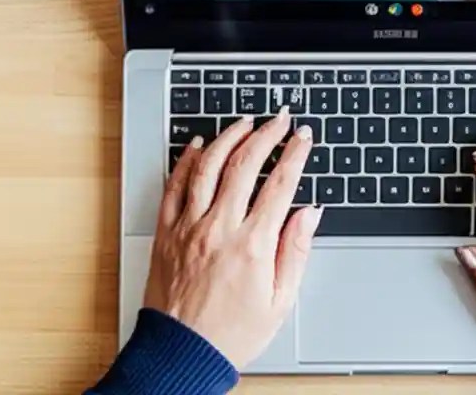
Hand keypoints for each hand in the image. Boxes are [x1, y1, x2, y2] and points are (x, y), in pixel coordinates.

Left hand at [143, 108, 322, 367]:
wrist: (182, 355)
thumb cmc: (231, 334)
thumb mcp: (280, 301)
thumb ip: (295, 251)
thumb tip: (309, 213)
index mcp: (252, 245)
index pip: (280, 184)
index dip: (295, 154)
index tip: (304, 137)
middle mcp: (219, 229)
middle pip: (245, 164)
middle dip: (266, 134)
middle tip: (279, 120)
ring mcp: (188, 228)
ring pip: (207, 166)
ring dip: (228, 138)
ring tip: (244, 123)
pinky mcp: (166, 234)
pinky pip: (174, 187)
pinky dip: (186, 161)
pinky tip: (197, 146)